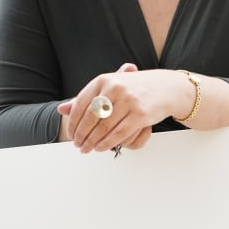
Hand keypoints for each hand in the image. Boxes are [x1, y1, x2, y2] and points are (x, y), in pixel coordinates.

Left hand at [57, 63, 172, 153]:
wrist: (167, 87)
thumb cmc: (135, 88)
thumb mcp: (110, 86)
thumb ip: (87, 98)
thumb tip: (62, 109)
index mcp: (104, 79)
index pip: (81, 103)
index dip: (73, 121)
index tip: (70, 133)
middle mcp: (114, 88)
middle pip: (91, 117)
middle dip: (81, 134)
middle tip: (77, 145)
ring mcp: (128, 100)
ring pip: (104, 127)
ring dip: (93, 141)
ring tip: (87, 149)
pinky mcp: (140, 114)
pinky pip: (119, 133)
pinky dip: (107, 143)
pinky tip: (101, 148)